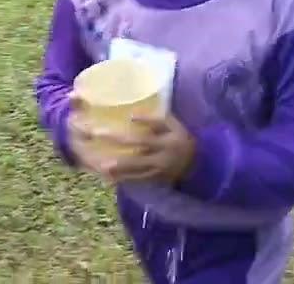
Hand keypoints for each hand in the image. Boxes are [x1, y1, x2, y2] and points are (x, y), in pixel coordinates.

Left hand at [66, 94, 196, 183]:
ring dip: (118, 166)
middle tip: (97, 133)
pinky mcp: (155, 179)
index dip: (145, 120)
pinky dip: (123, 178)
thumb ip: (156, 119)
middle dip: (117, 139)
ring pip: (136, 167)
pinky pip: (137, 179)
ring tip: (100, 163)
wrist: (196, 165)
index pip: (156, 126)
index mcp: (169, 138)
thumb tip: (132, 114)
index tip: (128, 115)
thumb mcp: (175, 126)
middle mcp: (163, 154)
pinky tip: (109, 176)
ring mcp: (158, 169)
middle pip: (139, 144)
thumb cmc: (181, 139)